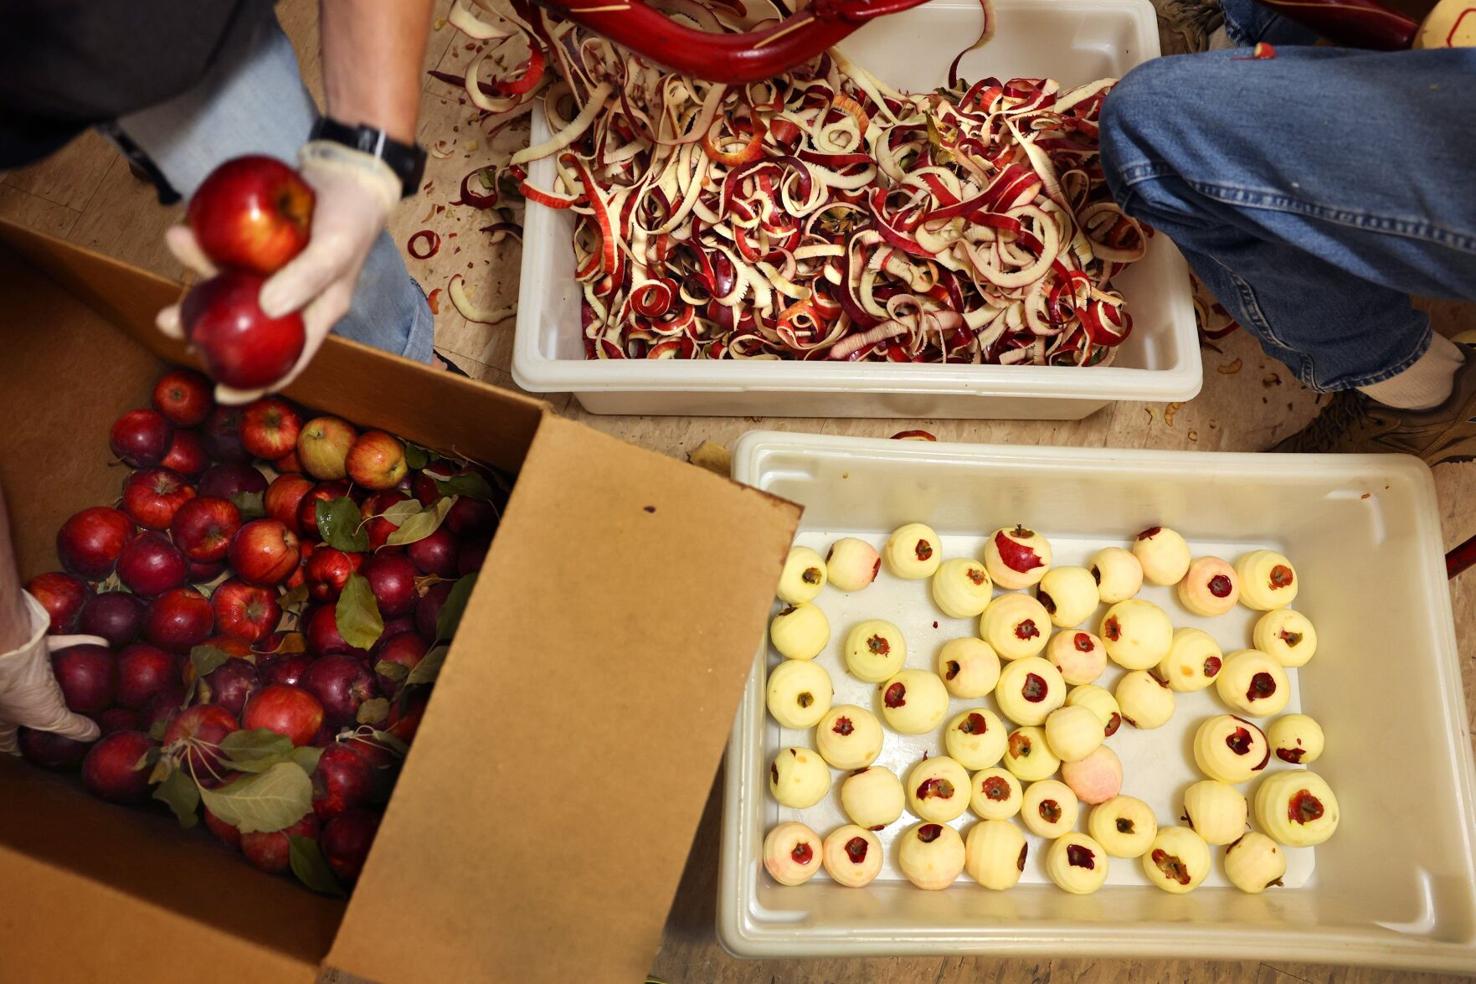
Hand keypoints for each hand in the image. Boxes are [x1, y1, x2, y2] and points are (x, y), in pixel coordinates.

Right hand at [0, 592, 103, 755]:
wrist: (9, 647)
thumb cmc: (20, 690)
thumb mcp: (50, 717)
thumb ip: (72, 727)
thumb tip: (93, 735)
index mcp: (3, 718)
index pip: (8, 740)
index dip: (21, 747)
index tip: (36, 751)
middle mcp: (7, 694)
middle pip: (26, 705)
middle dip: (46, 708)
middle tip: (66, 712)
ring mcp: (18, 670)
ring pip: (45, 673)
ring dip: (67, 674)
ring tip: (86, 680)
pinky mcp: (31, 647)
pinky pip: (60, 645)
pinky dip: (79, 643)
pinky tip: (102, 643)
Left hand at [156, 141, 401, 404]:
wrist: (349, 175)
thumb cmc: (351, 217)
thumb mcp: (334, 248)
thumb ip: (306, 277)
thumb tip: (267, 308)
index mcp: (314, 315)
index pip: (286, 362)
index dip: (255, 385)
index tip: (220, 395)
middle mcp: (290, 302)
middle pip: (245, 330)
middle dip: (204, 328)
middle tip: (168, 320)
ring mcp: (272, 277)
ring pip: (228, 291)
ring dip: (197, 275)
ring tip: (175, 242)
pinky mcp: (259, 251)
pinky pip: (226, 258)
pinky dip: (205, 247)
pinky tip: (186, 230)